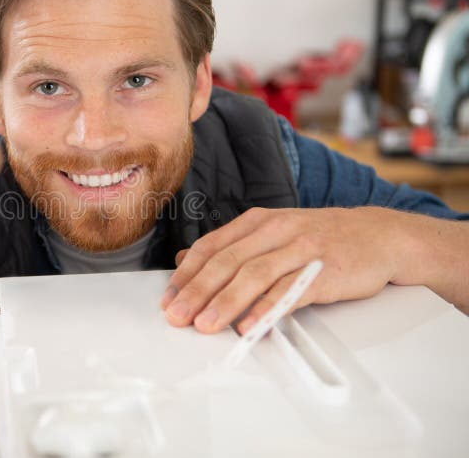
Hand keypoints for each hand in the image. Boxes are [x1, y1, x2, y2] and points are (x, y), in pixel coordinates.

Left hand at [160, 206, 406, 333]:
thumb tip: (186, 259)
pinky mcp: (324, 271)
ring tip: (205, 325)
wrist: (380, 236)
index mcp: (258, 222)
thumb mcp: (273, 232)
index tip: (168, 299)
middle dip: (197, 291)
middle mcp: (276, 231)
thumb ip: (231, 246)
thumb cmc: (322, 238)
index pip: (212, 247)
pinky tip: (250, 325)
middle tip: (177, 316)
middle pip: (227, 262)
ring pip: (254, 275)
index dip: (187, 275)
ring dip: (225, 302)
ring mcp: (301, 249)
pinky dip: (267, 308)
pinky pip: (290, 291)